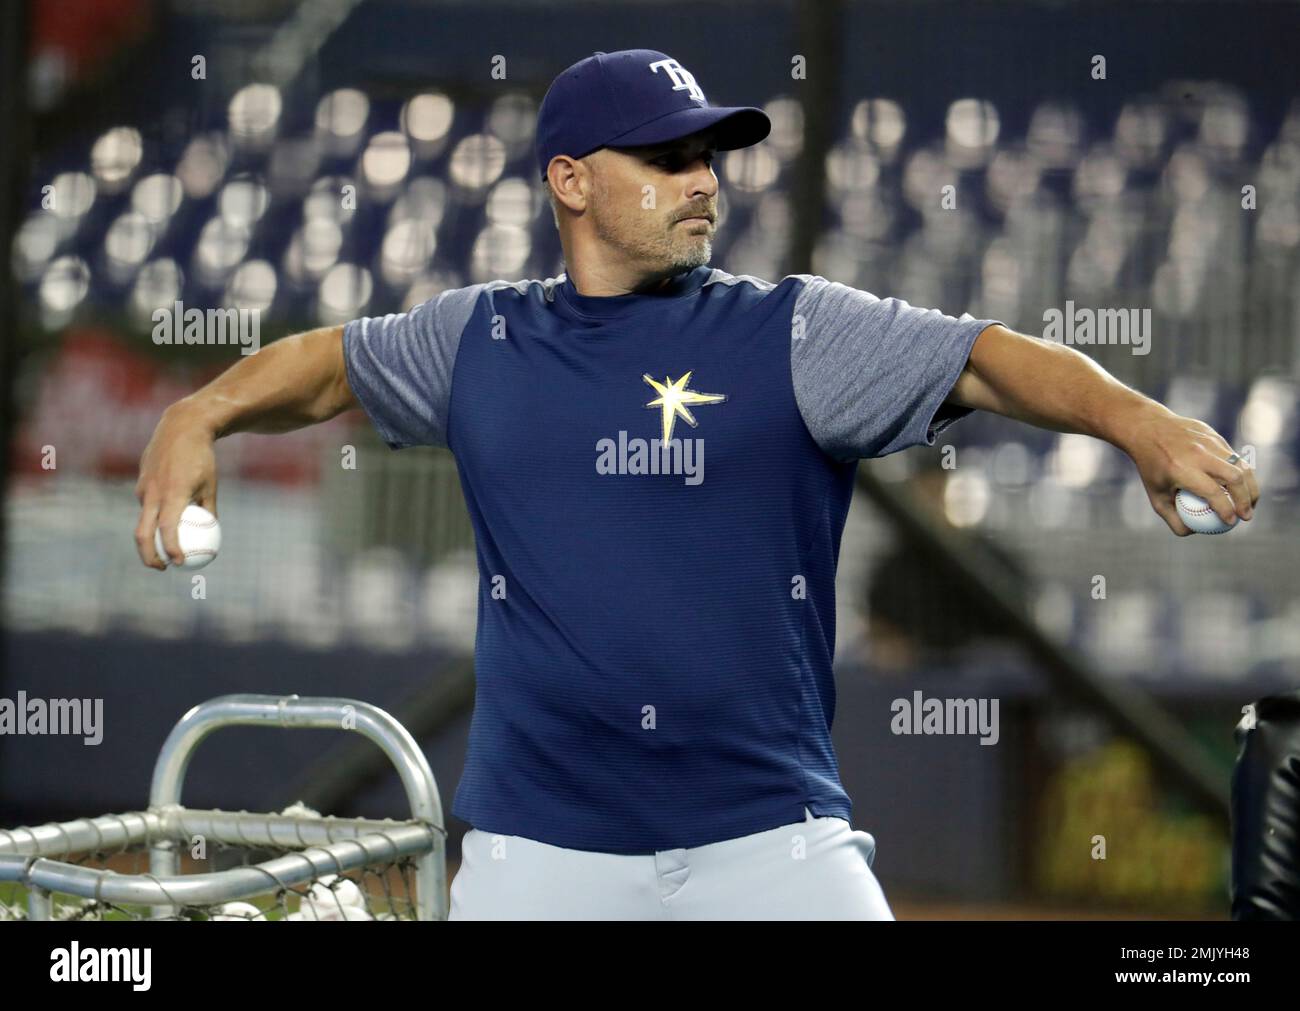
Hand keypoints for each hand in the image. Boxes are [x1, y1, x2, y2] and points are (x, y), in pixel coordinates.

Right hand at [135, 403, 218, 567]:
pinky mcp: (140, 482)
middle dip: (148, 555)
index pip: (168, 529)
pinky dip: (154, 517)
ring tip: (163, 551)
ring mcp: (144, 487)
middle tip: (161, 568)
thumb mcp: (211, 485)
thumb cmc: (202, 458)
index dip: (171, 549)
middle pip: (142, 533)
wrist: (180, 428)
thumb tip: (212, 533)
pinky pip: (147, 506)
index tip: (179, 563)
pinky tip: (165, 521)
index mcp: (173, 494)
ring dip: (151, 538)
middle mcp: (154, 492)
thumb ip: (209, 510)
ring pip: (144, 520)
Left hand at [1118, 404, 1259, 535]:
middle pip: (1235, 478)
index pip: (1213, 492)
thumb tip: (1196, 532)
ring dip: (1251, 487)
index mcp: (1181, 469)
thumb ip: (1174, 518)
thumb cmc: (1152, 468)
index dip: (1226, 510)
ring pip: (1241, 465)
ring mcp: (1209, 442)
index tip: (1231, 522)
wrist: (1148, 430)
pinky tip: (1241, 487)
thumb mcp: (1156, 496)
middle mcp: (1198, 454)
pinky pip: (1234, 457)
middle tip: (1247, 516)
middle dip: (1247, 500)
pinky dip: (1242, 473)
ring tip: (1250, 503)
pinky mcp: (1215, 436)